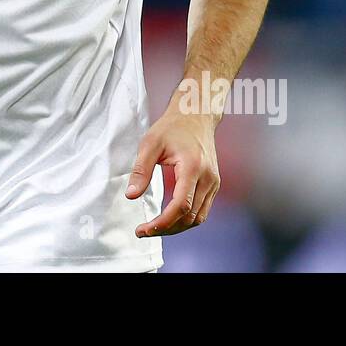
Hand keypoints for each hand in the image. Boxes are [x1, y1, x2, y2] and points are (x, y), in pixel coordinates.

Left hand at [125, 109, 220, 236]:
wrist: (196, 114)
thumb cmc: (172, 127)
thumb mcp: (150, 144)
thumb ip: (141, 170)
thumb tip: (131, 196)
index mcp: (192, 167)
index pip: (181, 206)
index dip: (162, 223)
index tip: (143, 229)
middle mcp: (208, 178)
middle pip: (190, 217)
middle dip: (166, 229)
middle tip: (144, 231)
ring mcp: (214, 182)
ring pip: (199, 218)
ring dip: (177, 227)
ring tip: (155, 228)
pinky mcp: (214, 184)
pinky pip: (202, 210)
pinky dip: (186, 219)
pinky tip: (169, 218)